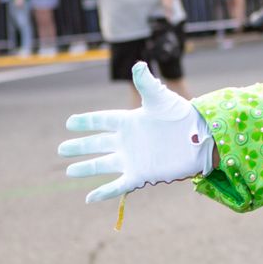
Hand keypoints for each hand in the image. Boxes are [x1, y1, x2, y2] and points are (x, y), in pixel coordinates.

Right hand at [59, 62, 213, 202]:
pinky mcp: (141, 174)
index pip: (102, 121)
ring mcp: (133, 158)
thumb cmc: (181, 116)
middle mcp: (128, 141)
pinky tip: (89, 198)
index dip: (86, 122)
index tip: (69, 122)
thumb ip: (147, 84)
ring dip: (86, 168)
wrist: (200, 138)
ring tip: (69, 171)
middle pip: (97, 144)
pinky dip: (103, 193)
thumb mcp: (161, 99)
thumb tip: (138, 65)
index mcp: (130, 121)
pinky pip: (118, 186)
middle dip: (80, 146)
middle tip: (62, 149)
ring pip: (102, 165)